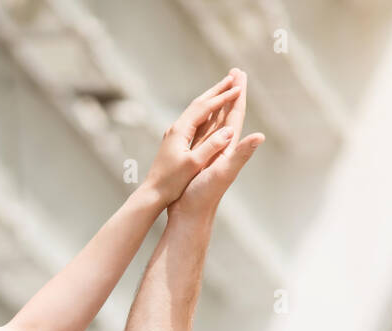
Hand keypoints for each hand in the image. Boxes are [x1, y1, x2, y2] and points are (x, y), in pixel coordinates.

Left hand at [142, 74, 244, 208]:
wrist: (152, 194)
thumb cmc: (172, 182)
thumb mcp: (193, 164)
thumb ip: (211, 146)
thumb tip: (229, 130)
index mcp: (181, 130)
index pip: (205, 107)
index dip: (223, 98)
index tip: (239, 88)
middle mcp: (176, 128)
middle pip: (199, 102)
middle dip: (217, 89)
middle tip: (234, 76)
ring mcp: (175, 134)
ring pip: (195, 109)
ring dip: (211, 98)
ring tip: (224, 88)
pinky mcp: (175, 141)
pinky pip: (193, 120)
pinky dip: (205, 111)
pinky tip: (208, 112)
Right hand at [169, 68, 263, 220]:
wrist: (191, 215)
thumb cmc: (206, 195)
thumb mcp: (225, 172)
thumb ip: (242, 153)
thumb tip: (260, 137)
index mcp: (229, 147)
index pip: (236, 114)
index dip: (239, 93)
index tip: (240, 73)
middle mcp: (222, 148)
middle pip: (228, 114)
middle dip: (231, 93)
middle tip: (234, 73)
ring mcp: (210, 154)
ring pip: (216, 122)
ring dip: (219, 105)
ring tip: (220, 90)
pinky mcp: (198, 160)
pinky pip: (202, 134)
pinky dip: (203, 122)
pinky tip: (201, 119)